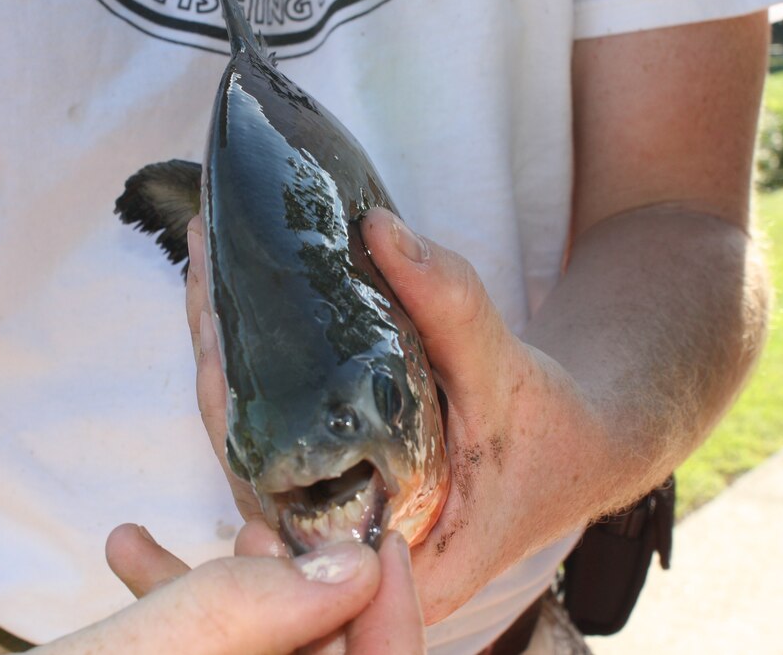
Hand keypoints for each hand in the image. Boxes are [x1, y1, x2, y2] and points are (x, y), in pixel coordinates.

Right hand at [66, 522, 423, 653]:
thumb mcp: (178, 641)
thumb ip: (274, 604)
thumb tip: (357, 568)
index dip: (393, 615)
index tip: (382, 541)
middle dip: (285, 595)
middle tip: (249, 534)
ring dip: (213, 603)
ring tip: (162, 549)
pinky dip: (172, 627)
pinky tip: (124, 566)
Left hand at [185, 206, 601, 624]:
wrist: (579, 450)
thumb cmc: (553, 435)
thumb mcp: (508, 376)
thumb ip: (451, 309)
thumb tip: (379, 228)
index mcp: (384, 554)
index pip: (273, 486)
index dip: (230, 407)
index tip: (210, 320)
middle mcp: (344, 547)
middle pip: (247, 451)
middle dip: (216, 353)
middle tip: (203, 256)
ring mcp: (334, 513)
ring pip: (254, 437)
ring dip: (226, 350)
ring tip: (208, 260)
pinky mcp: (337, 479)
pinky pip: (276, 427)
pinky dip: (255, 363)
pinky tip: (239, 302)